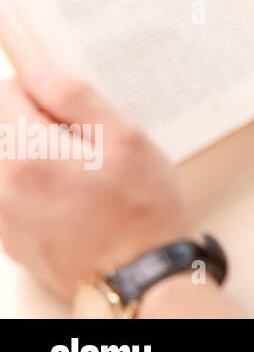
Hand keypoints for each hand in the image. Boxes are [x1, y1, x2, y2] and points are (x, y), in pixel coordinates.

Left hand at [0, 70, 187, 299]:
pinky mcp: (7, 236)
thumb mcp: (126, 139)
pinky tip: (68, 196)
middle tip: (81, 136)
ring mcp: (1, 213)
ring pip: (5, 159)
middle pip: (1, 125)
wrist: (136, 279)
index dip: (40, 86)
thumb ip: (77, 99)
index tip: (69, 99)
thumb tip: (39, 71)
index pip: (7, 92)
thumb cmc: (141, 209)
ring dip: (30, 152)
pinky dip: (29, 183)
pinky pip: (7, 192)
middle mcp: (2, 182)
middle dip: (33, 119)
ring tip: (77, 169)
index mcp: (28, 153)